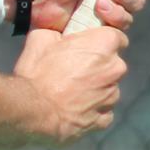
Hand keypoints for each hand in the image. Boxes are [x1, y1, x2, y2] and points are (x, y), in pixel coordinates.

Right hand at [12, 24, 127, 141]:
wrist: (32, 111)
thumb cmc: (37, 72)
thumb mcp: (41, 37)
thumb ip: (58, 30)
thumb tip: (59, 31)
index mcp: (104, 44)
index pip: (117, 36)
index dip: (101, 40)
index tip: (87, 46)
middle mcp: (115, 69)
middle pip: (113, 63)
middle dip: (98, 65)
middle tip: (72, 69)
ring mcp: (112, 96)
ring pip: (108, 87)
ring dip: (95, 88)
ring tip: (70, 92)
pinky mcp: (104, 119)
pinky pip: (102, 111)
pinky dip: (91, 109)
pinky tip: (73, 108)